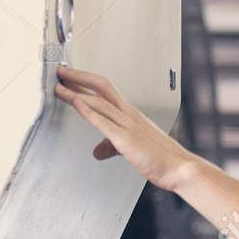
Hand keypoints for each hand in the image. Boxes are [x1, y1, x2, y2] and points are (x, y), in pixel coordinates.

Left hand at [55, 64, 199, 191]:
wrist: (179, 167)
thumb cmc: (161, 157)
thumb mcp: (130, 149)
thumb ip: (111, 147)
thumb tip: (97, 152)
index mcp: (130, 114)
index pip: (105, 90)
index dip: (86, 81)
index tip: (70, 76)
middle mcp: (128, 114)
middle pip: (101, 87)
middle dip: (78, 77)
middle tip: (60, 71)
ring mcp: (128, 125)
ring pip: (99, 102)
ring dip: (76, 93)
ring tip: (59, 88)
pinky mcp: (126, 139)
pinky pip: (104, 122)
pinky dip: (88, 111)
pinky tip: (76, 103)